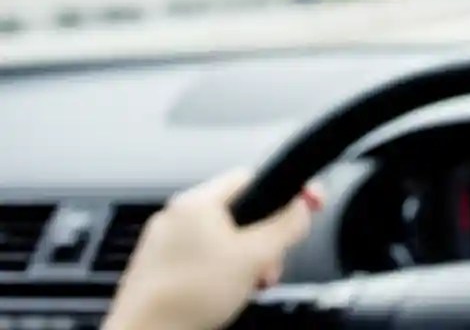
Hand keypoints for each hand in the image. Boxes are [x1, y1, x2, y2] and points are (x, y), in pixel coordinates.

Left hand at [102, 168, 323, 329]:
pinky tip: (224, 292)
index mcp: (196, 202)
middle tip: (269, 264)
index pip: (250, 177)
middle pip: (239, 212)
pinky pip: (202, 257)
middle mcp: (176, 216)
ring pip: (222, 237)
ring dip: (244, 258)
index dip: (284, 191)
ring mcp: (164, 242)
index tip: (306, 204)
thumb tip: (302, 206)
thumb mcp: (256, 257)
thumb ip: (286, 225)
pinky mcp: (159, 267)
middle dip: (263, 238)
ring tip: (246, 284)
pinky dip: (221, 270)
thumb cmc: (189, 297)